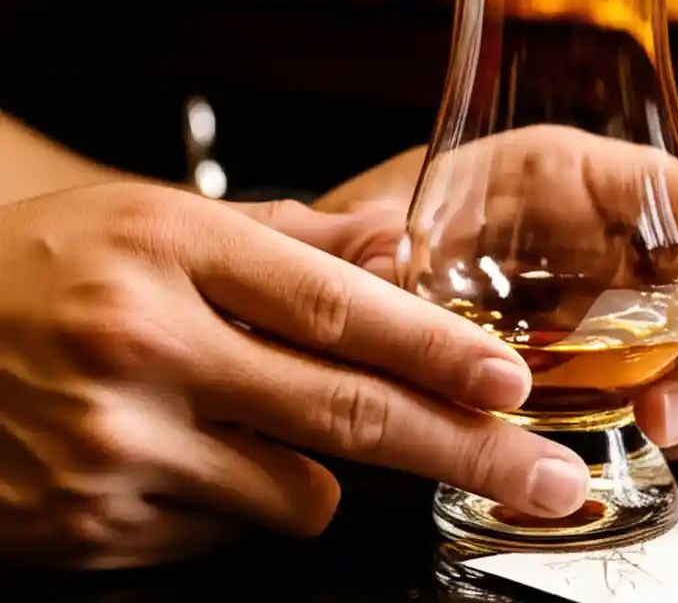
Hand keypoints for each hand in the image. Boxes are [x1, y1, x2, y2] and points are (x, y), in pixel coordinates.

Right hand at [0, 183, 588, 569]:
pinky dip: (230, 501)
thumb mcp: (160, 223)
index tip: (513, 383)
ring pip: (301, 492)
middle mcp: (143, 346)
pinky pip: (227, 532)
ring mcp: (113, 447)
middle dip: (468, 453)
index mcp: (173, 250)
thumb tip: (402, 250)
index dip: (441, 352)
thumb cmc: (44, 272)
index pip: (340, 309)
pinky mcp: (92, 527)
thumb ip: (294, 240)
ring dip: (310, 468)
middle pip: (349, 414)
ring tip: (229, 414)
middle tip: (548, 481)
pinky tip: (170, 452)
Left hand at [317, 126, 677, 459]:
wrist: (366, 306)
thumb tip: (378, 259)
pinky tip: (662, 440)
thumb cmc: (375, 243)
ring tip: (665, 420)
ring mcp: (635, 312)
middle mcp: (621, 242)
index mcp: (573, 181)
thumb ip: (368, 243)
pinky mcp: (631, 372)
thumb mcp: (369, 229)